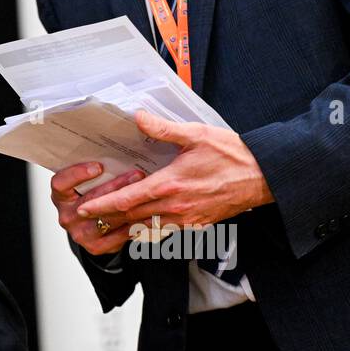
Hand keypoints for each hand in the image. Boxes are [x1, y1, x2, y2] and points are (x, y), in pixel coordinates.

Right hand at [51, 163, 147, 256]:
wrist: (93, 229)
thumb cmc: (92, 196)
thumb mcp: (87, 183)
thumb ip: (96, 170)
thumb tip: (116, 146)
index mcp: (60, 197)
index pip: (60, 183)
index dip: (77, 174)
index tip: (99, 166)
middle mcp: (67, 216)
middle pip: (90, 200)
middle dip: (116, 186)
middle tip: (137, 175)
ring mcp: (80, 233)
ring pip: (108, 217)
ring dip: (131, 204)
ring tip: (149, 193)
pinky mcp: (96, 247)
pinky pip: (120, 234)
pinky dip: (136, 222)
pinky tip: (150, 212)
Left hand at [74, 110, 273, 230]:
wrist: (263, 176)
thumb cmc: (232, 154)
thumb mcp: (196, 134)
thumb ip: (163, 129)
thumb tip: (139, 117)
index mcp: (171, 184)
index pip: (128, 200)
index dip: (104, 206)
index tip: (86, 208)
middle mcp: (176, 207)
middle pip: (132, 218)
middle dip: (108, 220)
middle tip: (87, 220)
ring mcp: (187, 219)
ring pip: (147, 230)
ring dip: (125, 229)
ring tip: (106, 227)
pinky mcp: (197, 225)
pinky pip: (166, 233)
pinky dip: (149, 232)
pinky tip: (140, 227)